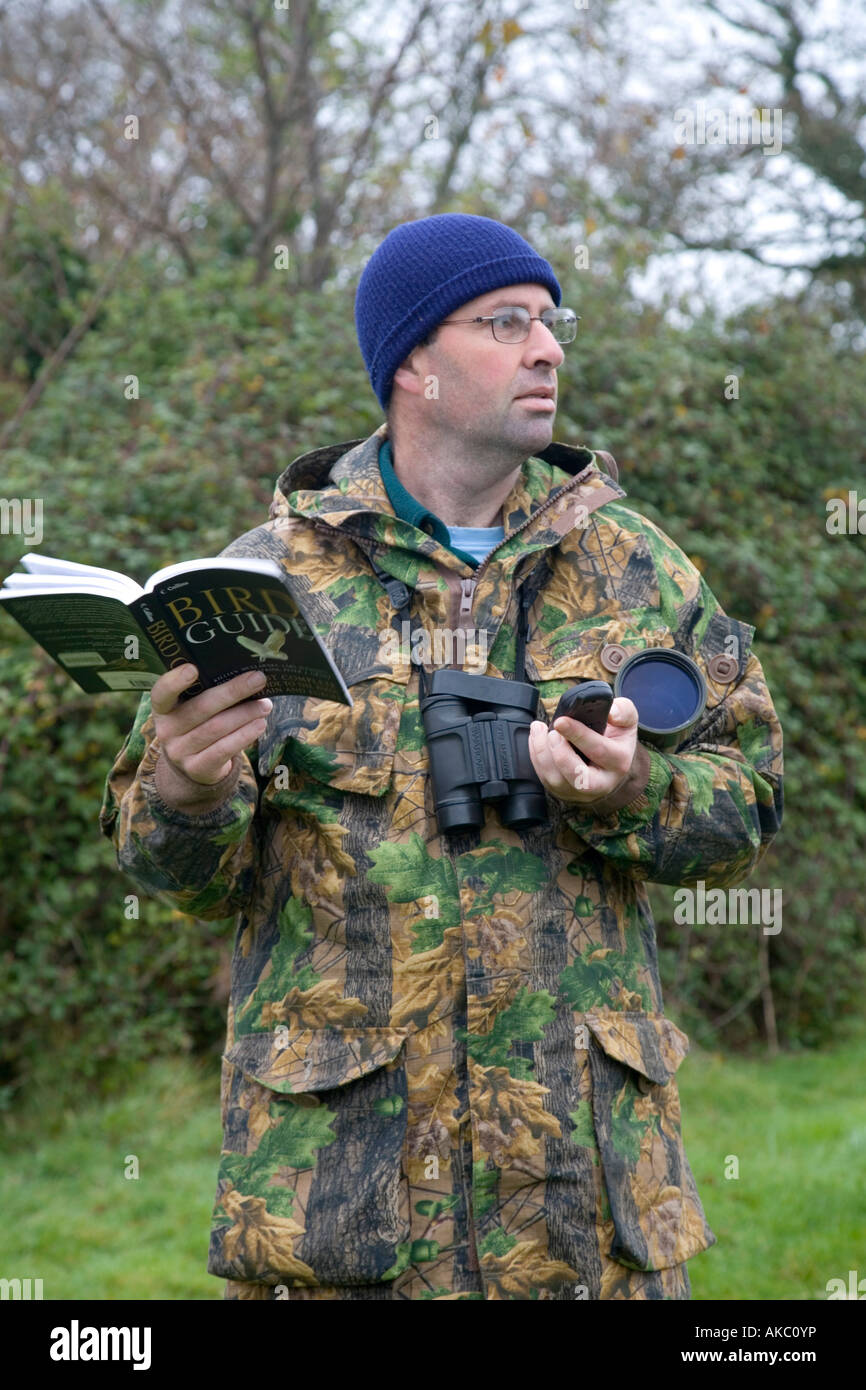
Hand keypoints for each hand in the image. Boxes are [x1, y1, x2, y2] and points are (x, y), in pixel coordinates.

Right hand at [150, 664, 272, 785]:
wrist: (195, 764)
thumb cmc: (200, 724)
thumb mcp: (194, 708)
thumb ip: (209, 692)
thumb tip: (246, 675)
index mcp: (164, 708)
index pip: (161, 693)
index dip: (175, 681)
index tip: (193, 668)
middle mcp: (167, 730)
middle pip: (201, 708)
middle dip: (233, 691)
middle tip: (258, 679)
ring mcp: (180, 752)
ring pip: (216, 728)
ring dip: (245, 714)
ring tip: (265, 705)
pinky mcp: (197, 768)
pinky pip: (223, 750)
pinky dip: (244, 735)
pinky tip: (259, 724)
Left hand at [527, 697, 639, 804]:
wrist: (609, 759)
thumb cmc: (615, 737)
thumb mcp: (627, 720)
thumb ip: (623, 710)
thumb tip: (611, 713)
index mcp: (619, 762)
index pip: (599, 750)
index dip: (578, 735)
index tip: (561, 721)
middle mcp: (602, 782)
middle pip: (579, 778)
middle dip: (560, 754)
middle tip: (552, 733)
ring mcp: (581, 792)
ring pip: (556, 780)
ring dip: (543, 753)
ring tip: (539, 729)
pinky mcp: (564, 792)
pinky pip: (545, 779)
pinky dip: (536, 757)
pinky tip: (537, 738)